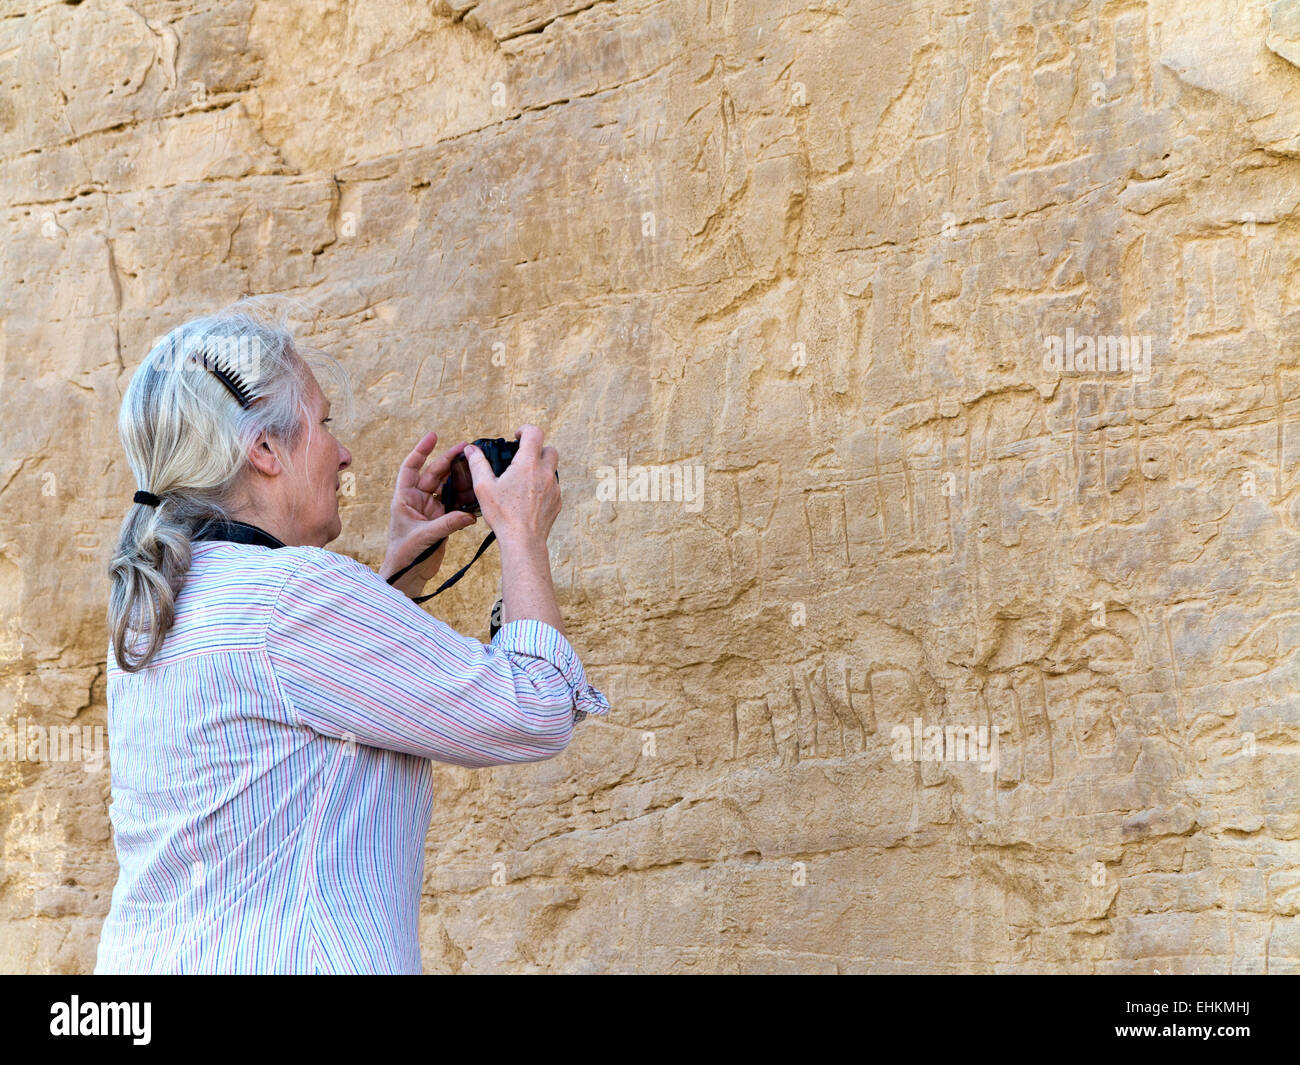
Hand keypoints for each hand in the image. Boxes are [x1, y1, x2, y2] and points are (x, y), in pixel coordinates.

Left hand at [379, 432, 477, 597]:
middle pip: (433, 474)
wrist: (407, 575)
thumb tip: (469, 515)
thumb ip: (447, 524)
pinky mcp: (441, 520)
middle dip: (448, 460)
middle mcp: (417, 500)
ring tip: (473, 466)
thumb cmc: (404, 555)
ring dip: (458, 477)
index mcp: (404, 499)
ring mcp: (430, 510)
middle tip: (464, 448)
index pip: (411, 468)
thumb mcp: (424, 537)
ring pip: (446, 487)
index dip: (421, 451)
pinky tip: (476, 491)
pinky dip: (464, 498)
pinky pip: (455, 504)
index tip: (433, 436)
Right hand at [464, 424, 559, 546]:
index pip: (535, 433)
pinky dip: (543, 486)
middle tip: (521, 459)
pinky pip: (553, 487)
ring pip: (552, 469)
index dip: (525, 430)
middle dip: (536, 449)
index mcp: (528, 465)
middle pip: (549, 449)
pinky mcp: (557, 502)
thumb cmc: (503, 514)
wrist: (523, 541)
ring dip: (540, 469)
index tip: (516, 437)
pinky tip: (528, 498)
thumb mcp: (484, 487)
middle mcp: (545, 473)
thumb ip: (477, 464)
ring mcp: (555, 488)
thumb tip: (470, 449)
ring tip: (522, 481)